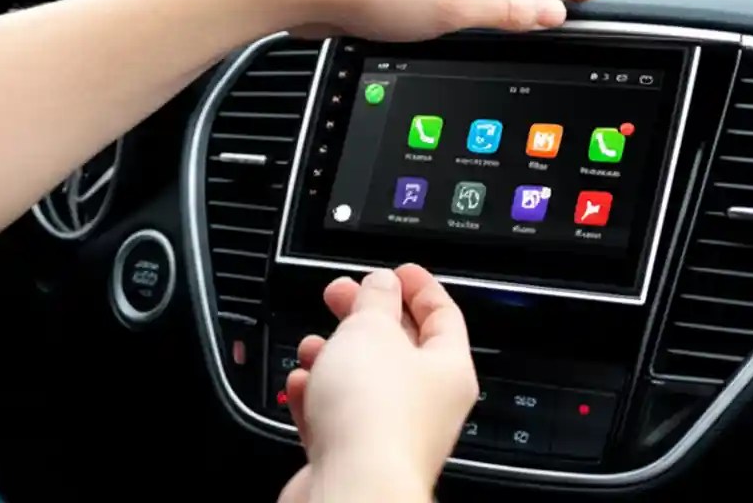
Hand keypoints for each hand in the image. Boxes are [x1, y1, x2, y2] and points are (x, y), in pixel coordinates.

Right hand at [277, 264, 477, 502]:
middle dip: (365, 318)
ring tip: (314, 345)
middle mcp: (427, 405)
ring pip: (363, 384)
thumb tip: (381, 284)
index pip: (443, 316)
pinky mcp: (354, 459)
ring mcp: (390, 434)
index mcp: (449, 369)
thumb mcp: (372, 331)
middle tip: (340, 295)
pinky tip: (303, 386)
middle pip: (399, 347)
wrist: (351, 490)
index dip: (420, 288)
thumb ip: (376, 301)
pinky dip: (318, 399)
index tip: (398, 271)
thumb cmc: (374, 416)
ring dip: (335, 359)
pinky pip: (336, 419)